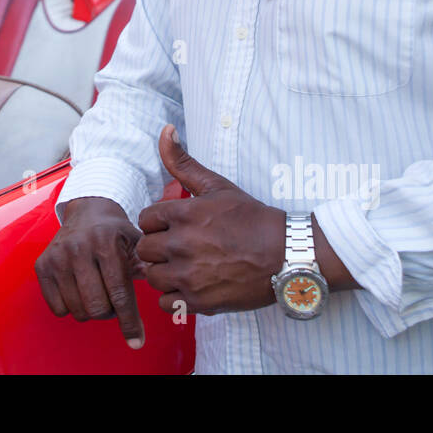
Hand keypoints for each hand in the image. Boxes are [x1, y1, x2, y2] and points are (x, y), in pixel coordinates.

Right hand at [35, 196, 147, 348]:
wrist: (87, 211)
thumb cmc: (116, 234)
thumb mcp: (136, 244)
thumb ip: (148, 268)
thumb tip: (163, 291)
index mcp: (106, 243)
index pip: (119, 294)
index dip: (129, 321)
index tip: (137, 341)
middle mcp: (78, 248)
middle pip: (97, 307)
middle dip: (110, 312)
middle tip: (114, 299)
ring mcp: (57, 257)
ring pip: (78, 311)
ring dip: (91, 310)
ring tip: (98, 292)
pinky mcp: (42, 266)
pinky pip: (58, 309)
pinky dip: (71, 308)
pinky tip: (79, 290)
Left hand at [136, 125, 285, 315]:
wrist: (287, 254)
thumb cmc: (251, 218)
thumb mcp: (217, 186)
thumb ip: (184, 162)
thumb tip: (165, 130)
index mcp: (184, 214)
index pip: (145, 219)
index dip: (159, 223)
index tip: (176, 227)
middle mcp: (182, 244)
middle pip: (145, 249)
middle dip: (159, 248)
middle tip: (181, 248)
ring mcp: (190, 275)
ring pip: (152, 277)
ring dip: (165, 273)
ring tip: (186, 267)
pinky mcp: (199, 301)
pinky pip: (165, 302)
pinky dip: (174, 297)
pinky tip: (192, 286)